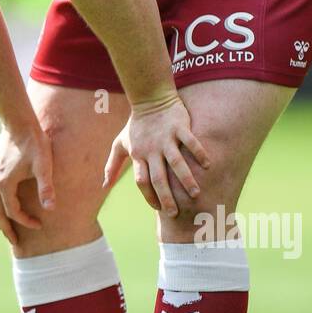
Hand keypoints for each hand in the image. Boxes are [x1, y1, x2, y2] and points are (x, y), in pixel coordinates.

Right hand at [0, 123, 54, 246]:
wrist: (19, 120)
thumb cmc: (34, 142)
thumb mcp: (44, 165)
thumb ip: (46, 187)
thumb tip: (50, 209)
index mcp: (4, 183)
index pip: (13, 211)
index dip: (25, 222)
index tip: (38, 226)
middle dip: (5, 228)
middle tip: (14, 241)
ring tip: (1, 225)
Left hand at [103, 93, 208, 215]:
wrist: (149, 99)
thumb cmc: (135, 126)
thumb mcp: (120, 144)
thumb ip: (112, 166)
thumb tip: (104, 186)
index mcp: (138, 155)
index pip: (142, 181)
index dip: (149, 196)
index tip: (159, 208)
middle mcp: (152, 150)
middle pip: (158, 178)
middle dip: (166, 197)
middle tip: (174, 213)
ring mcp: (166, 139)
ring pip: (177, 163)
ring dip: (186, 180)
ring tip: (195, 194)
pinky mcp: (179, 127)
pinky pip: (191, 142)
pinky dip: (199, 154)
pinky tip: (207, 166)